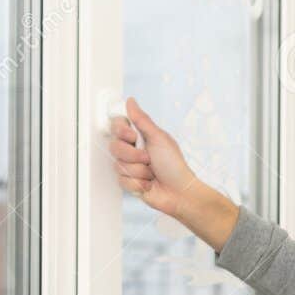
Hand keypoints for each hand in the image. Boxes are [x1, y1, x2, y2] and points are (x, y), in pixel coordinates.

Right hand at [107, 98, 240, 249]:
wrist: (179, 193)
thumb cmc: (174, 166)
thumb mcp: (159, 138)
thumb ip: (142, 120)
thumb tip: (131, 102)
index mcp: (140, 137)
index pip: (117, 126)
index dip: (121, 131)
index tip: (132, 136)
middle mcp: (133, 151)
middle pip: (115, 146)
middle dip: (133, 155)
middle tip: (148, 158)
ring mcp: (130, 167)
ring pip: (118, 165)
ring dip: (139, 170)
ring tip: (151, 173)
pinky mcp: (129, 182)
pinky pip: (122, 180)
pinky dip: (138, 183)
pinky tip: (149, 184)